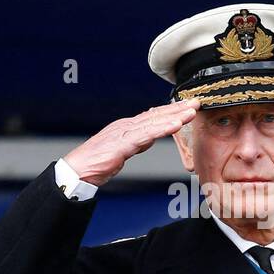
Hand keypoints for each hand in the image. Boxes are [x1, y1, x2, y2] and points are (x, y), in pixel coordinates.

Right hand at [62, 99, 198, 185]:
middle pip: (156, 115)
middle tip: (196, 102)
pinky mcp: (122, 144)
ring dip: (174, 116)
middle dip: (178, 109)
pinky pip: (146, 136)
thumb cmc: (96, 162)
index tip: (187, 107)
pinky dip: (162, 129)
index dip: (172, 110)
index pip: (153, 116)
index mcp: (126, 127)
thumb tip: (150, 138)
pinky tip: (175, 125)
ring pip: (154, 123)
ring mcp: (124, 134)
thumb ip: (137, 142)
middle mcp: (126, 126)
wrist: (77, 171)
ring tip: (191, 112)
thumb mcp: (122, 150)